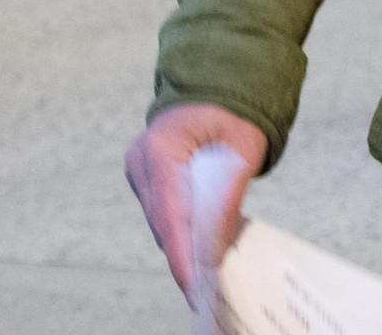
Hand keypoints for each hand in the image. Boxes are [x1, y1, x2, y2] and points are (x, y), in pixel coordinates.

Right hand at [123, 103, 266, 295]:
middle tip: (212, 293)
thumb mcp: (242, 148)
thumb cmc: (230, 111)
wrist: (211, 88)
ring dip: (188, 245)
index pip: (169, 213)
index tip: (193, 289)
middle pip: (164, 224)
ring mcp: (139, 170)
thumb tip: (218, 249)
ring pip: (163, 224)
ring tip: (214, 274)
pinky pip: (165, 215)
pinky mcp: (146, 179)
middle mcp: (141, 161)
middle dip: (189, 257)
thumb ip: (229, 196)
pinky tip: (207, 245)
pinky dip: (185, 229)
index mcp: (162, 148)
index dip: (182, 255)